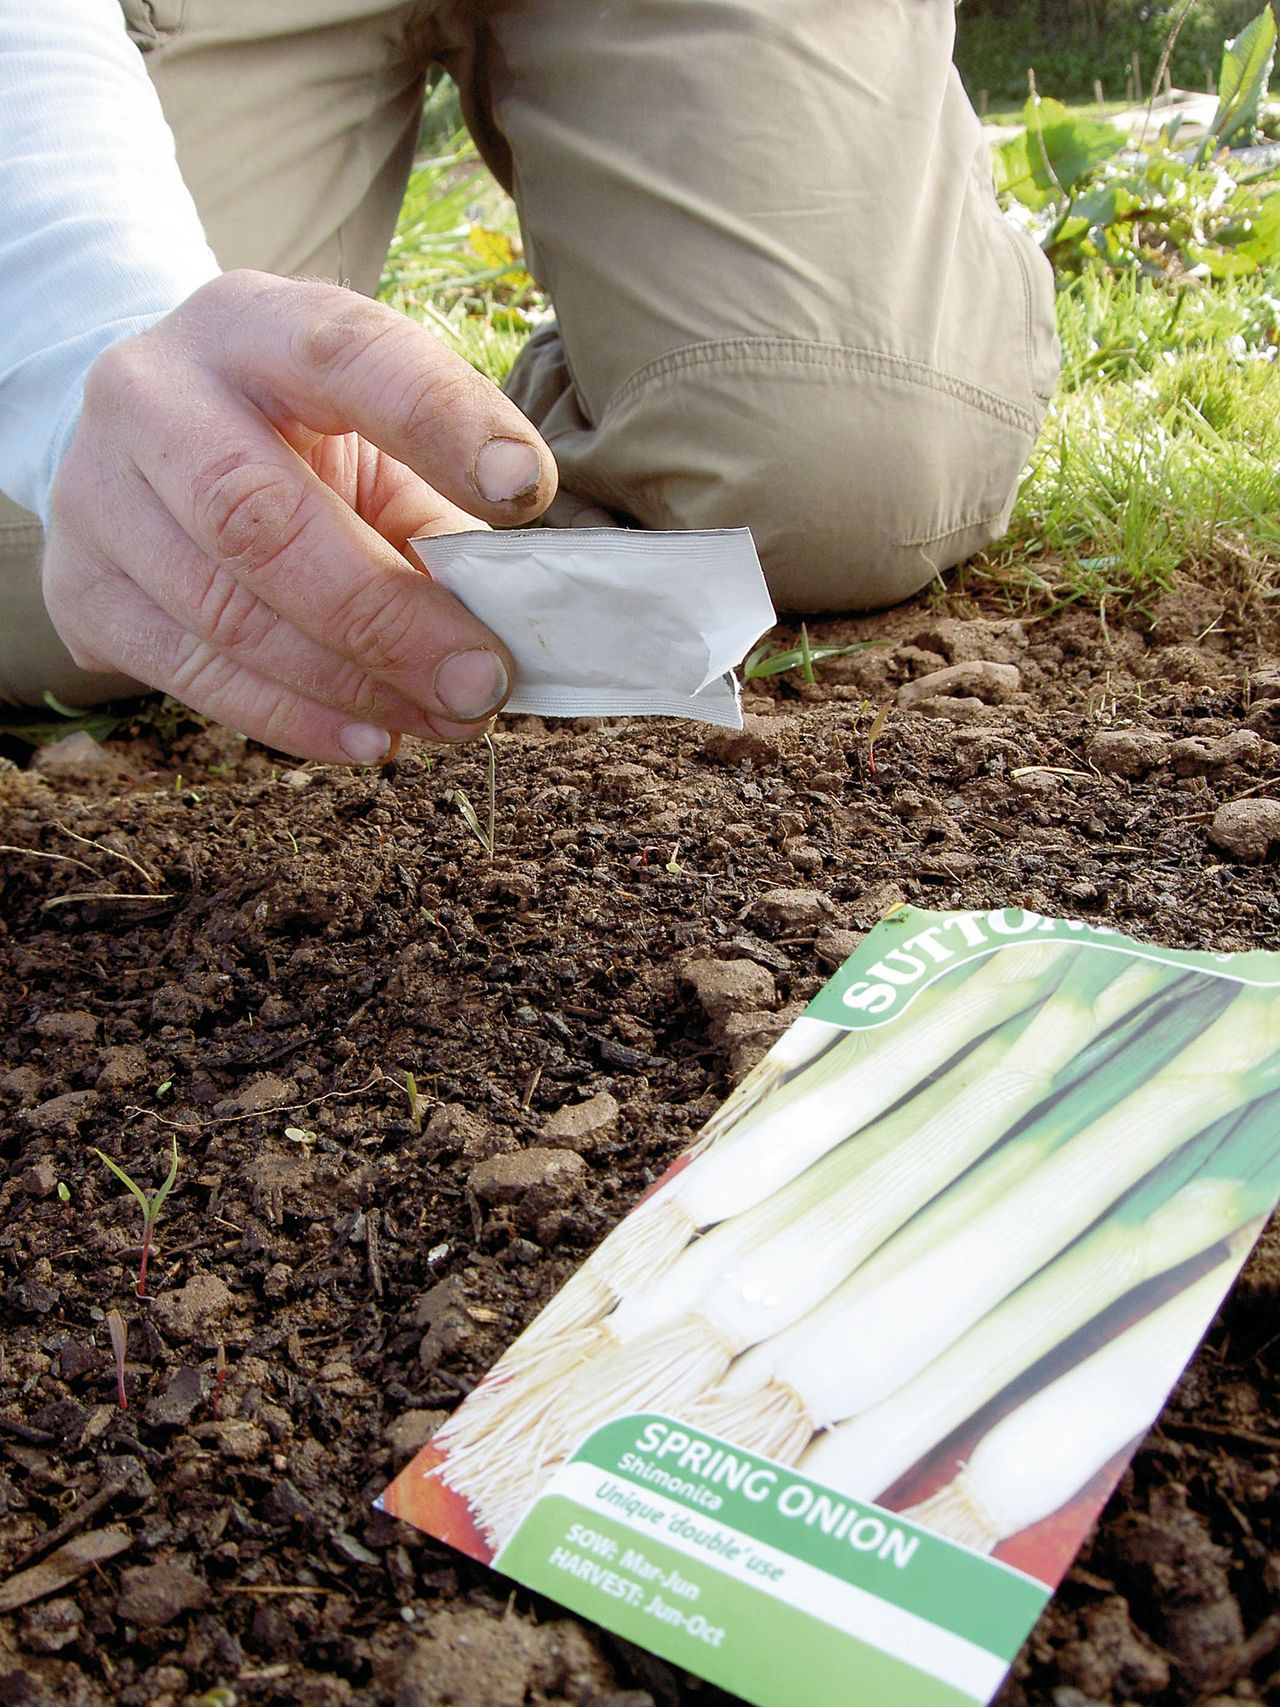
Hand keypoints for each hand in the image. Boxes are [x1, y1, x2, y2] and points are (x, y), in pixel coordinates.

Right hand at [43, 270, 556, 762]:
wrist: (153, 457)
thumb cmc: (299, 450)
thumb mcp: (372, 447)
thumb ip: (437, 516)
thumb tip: (507, 620)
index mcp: (251, 327)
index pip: (345, 353)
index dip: (439, 419)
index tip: (525, 489)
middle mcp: (151, 394)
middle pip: (260, 515)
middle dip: (387, 614)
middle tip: (483, 679)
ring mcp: (97, 494)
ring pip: (227, 613)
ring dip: (354, 686)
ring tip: (448, 717)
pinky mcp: (80, 590)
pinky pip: (193, 674)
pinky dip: (297, 719)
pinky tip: (372, 737)